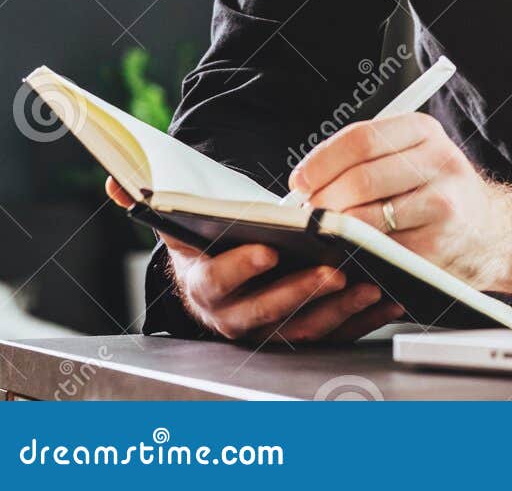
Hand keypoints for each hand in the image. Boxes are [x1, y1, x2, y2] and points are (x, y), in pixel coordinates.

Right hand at [107, 178, 404, 342]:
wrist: (229, 273)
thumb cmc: (214, 240)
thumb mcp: (183, 222)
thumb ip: (152, 202)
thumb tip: (117, 181)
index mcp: (205, 284)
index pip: (218, 281)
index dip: (240, 268)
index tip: (268, 251)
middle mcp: (237, 314)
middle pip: (267, 312)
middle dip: (300, 293)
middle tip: (334, 272)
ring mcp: (274, 329)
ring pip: (308, 328)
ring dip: (341, 310)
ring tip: (372, 284)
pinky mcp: (310, 333)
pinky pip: (341, 332)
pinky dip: (366, 318)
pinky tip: (392, 297)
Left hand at [288, 114, 511, 298]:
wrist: (490, 230)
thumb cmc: (437, 191)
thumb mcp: (413, 155)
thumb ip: (365, 158)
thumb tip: (305, 182)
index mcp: (424, 131)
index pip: (361, 140)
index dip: (322, 162)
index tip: (301, 181)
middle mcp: (440, 161)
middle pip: (361, 179)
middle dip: (324, 200)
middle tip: (310, 213)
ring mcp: (443, 203)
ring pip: (368, 216)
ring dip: (337, 228)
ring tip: (328, 231)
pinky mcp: (439, 242)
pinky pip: (382, 247)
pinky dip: (359, 250)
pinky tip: (354, 248)